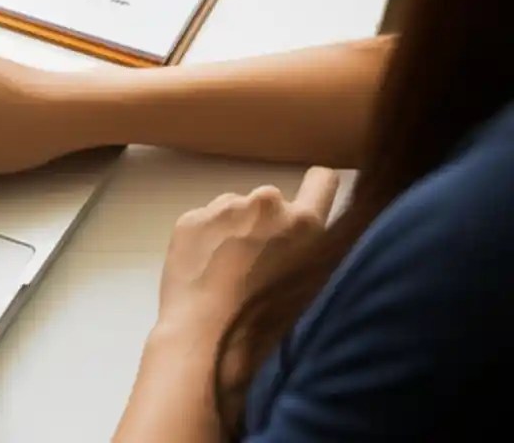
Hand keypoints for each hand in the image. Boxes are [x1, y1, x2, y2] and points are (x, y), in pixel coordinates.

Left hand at [156, 166, 339, 336]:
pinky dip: (202, 239)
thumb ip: (311, 248)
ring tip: (222, 268)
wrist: (206, 333)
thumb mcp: (311, 283)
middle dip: (264, 221)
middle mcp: (266, 203)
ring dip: (231, 228)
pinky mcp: (190, 217)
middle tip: (253, 258)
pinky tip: (199, 269)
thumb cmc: (267, 321)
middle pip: (269, 202)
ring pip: (233, 210)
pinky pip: (202, 221)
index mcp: (304, 222)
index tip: (306, 202)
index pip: (323, 180)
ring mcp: (224, 206)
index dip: (316, 189)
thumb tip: (302, 234)